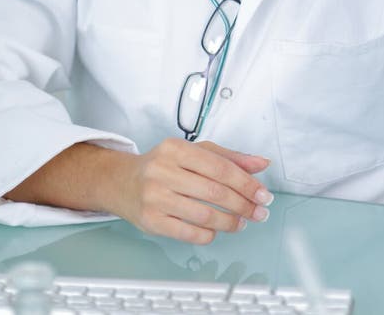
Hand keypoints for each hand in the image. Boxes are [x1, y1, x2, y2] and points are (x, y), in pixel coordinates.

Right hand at [110, 138, 272, 243]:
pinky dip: (208, 234)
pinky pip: (188, 233)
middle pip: (214, 192)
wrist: (121, 182)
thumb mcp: (194, 152)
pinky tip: (215, 230)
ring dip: (229, 222)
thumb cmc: (163, 165)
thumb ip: (228, 157)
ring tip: (241, 222)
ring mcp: (155, 197)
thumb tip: (261, 164)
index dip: (246, 183)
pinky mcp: (151, 221)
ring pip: (203, 215)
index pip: (220, 167)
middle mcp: (163, 171)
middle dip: (243, 205)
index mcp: (176, 149)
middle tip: (258, 211)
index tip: (262, 194)